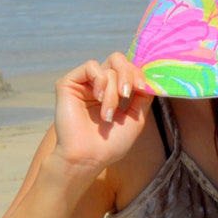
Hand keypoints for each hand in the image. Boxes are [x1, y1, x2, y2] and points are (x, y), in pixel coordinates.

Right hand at [50, 52, 153, 176]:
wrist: (90, 157)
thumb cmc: (112, 143)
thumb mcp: (137, 117)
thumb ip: (143, 95)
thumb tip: (149, 77)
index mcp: (113, 91)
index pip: (129, 68)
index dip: (139, 73)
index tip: (143, 88)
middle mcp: (99, 84)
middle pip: (118, 59)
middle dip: (128, 74)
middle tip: (127, 94)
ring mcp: (84, 84)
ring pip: (108, 68)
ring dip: (113, 92)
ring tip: (108, 114)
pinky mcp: (68, 84)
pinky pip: (91, 67)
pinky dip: (100, 81)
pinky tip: (98, 98)